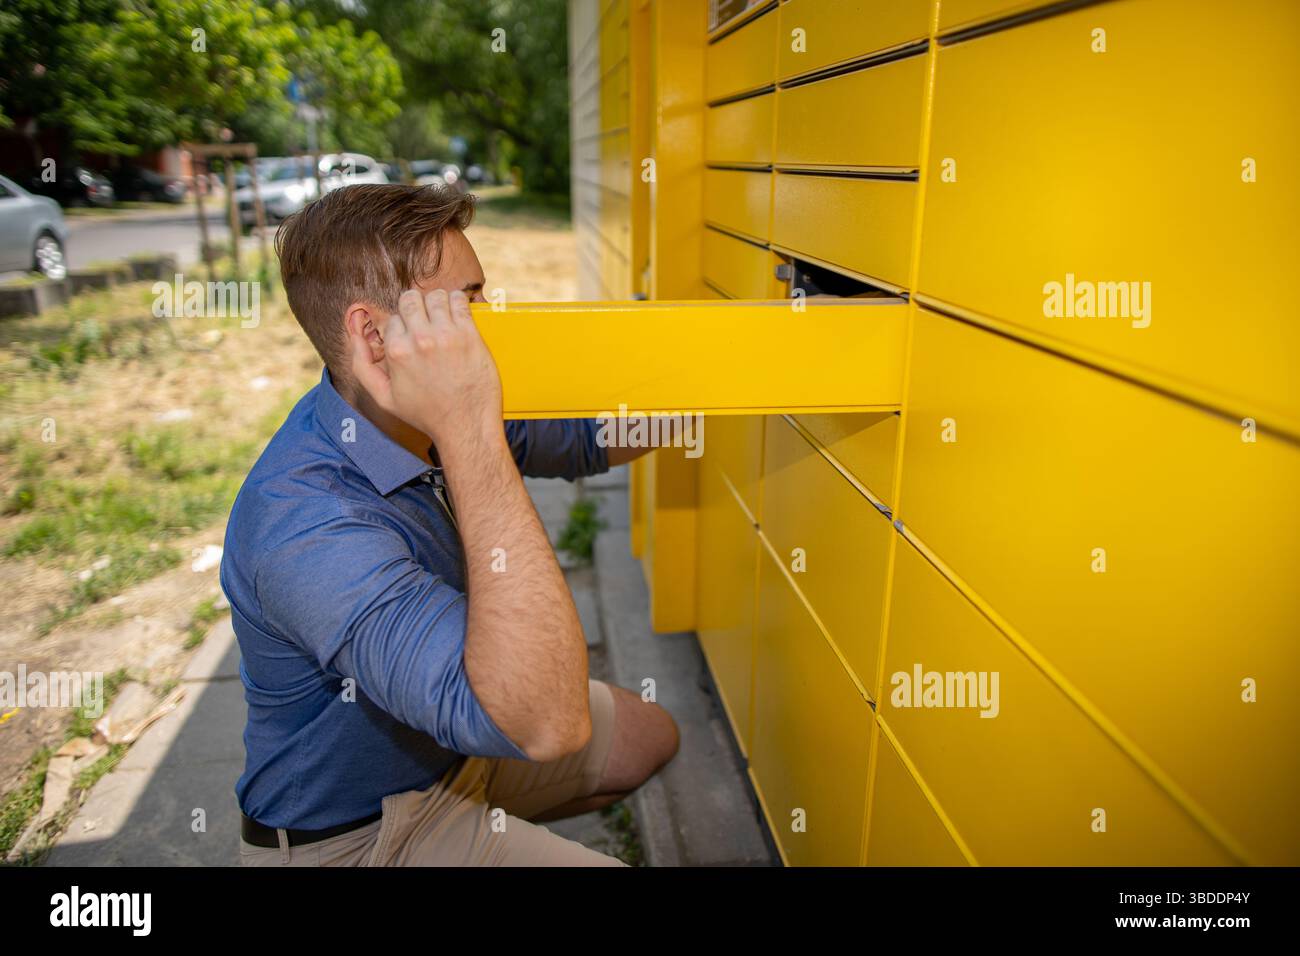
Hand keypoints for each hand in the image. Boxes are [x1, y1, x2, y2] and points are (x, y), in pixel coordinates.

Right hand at [351, 288, 502, 448]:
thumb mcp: (384, 397)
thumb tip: (353, 336)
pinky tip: (457, 316)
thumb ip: (361, 366)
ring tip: (442, 319)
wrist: (465, 425)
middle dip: (415, 308)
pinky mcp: (469, 334)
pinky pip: (459, 300)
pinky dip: (458, 302)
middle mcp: (419, 339)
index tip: (412, 337)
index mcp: (396, 351)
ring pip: (436, 296)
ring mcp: (446, 335)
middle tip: (425, 322)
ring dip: (437, 304)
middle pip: (410, 299)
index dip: (402, 328)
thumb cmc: (426, 414)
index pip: (393, 319)